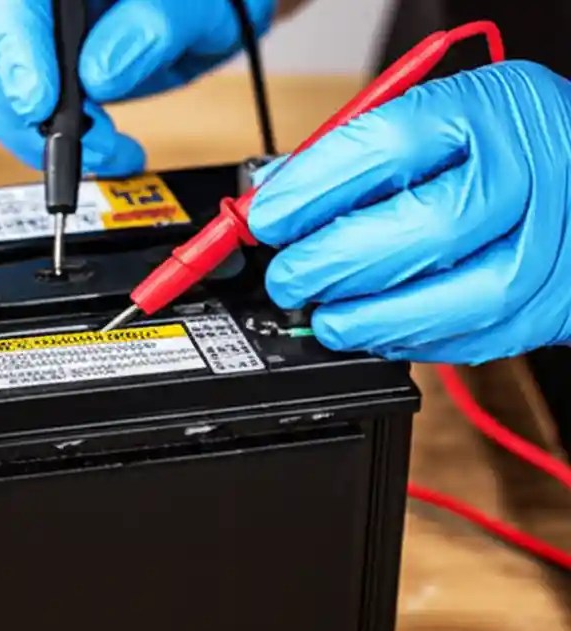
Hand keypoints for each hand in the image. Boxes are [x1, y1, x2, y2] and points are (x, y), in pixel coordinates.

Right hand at [0, 0, 276, 175]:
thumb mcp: (198, 4)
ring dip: (37, 134)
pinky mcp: (36, 64)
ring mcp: (29, 28)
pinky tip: (100, 149)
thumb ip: (154, 25)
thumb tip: (99, 74)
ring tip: (106, 151)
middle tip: (85, 142)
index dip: (14, 50)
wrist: (215, 11)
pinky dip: (52, 141)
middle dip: (23, 108)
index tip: (38, 104)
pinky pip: (16, 105)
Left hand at [248, 61, 570, 364]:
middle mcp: (533, 171)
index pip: (389, 146)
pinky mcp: (558, 301)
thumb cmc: (502, 143)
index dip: (314, 188)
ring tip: (325, 318)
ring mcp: (555, 241)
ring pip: (459, 297)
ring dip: (372, 318)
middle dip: (334, 263)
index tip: (268, 218)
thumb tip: (276, 198)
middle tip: (288, 278)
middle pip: (424, 228)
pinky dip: (415, 341)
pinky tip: (377, 331)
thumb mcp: (441, 119)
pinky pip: (480, 336)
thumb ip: (362, 155)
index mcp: (491, 109)